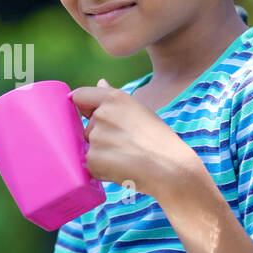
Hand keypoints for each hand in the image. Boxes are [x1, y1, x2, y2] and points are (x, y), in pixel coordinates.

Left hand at [69, 78, 198, 199]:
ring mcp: (96, 137)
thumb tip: (100, 82)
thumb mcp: (141, 111)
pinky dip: (102, 170)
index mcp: (115, 98)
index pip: (80, 96)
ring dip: (102, 154)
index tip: (92, 117)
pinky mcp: (93, 159)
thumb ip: (115, 98)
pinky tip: (122, 169)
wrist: (172, 169)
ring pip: (89, 146)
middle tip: (126, 145)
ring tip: (127, 158)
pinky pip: (90, 164)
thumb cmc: (159, 140)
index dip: (84, 107)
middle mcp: (103, 114)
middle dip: (99, 136)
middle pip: (87, 125)